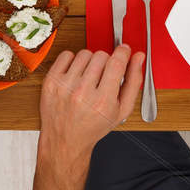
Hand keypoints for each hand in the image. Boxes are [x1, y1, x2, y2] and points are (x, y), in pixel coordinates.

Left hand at [37, 46, 144, 172]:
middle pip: (101, 56)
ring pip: (84, 53)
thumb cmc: (94, 126)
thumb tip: (138, 58)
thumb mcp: (121, 111)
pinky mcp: (51, 81)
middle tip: (104, 75)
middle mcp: (82, 93)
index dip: (123, 52)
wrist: (65, 139)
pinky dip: (73, 60)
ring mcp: (64, 86)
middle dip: (106, 62)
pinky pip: (66, 54)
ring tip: (89, 77)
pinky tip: (76, 74)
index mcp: (102, 101)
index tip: (124, 50)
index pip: (116, 62)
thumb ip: (133, 82)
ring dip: (90, 62)